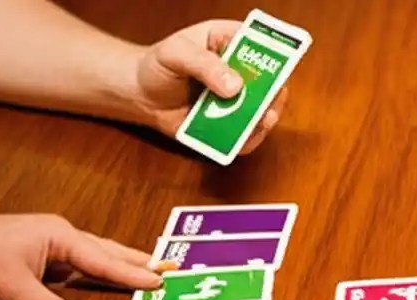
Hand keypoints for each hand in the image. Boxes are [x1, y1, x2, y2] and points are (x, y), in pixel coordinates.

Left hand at [0, 214, 161, 299]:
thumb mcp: (11, 289)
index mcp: (58, 236)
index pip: (105, 261)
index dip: (135, 274)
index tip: (161, 281)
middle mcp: (58, 236)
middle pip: (108, 251)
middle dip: (138, 260)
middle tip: (171, 266)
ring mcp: (48, 244)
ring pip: (94, 257)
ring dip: (120, 265)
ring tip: (148, 271)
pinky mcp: (37, 255)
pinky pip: (77, 266)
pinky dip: (97, 273)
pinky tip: (106, 281)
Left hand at [133, 20, 288, 154]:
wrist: (140, 94)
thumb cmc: (158, 65)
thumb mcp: (175, 54)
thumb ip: (203, 65)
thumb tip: (235, 87)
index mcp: (232, 42)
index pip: (261, 45)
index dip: (274, 55)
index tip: (276, 68)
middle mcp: (242, 72)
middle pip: (271, 82)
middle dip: (273, 94)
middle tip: (270, 101)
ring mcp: (240, 101)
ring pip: (263, 112)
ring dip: (264, 119)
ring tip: (261, 121)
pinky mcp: (232, 125)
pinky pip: (247, 136)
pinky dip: (247, 140)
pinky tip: (242, 138)